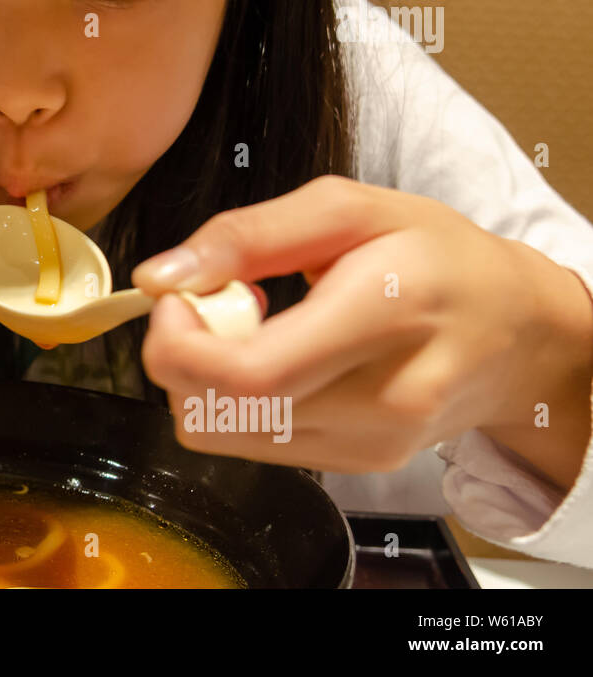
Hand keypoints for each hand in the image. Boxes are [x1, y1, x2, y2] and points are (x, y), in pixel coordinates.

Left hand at [131, 175, 592, 489]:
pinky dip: (235, 401)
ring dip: (203, 380)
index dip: (179, 344)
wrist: (517, 333)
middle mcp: (383, 398)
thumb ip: (248, 235)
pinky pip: (250, 443)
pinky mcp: (357, 467)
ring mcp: (372, 444)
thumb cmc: (435, 257)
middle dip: (177, 357)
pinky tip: (275, 358)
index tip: (175, 299)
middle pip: (220, 414)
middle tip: (206, 304)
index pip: (249, 375)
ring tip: (251, 328)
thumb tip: (159, 276)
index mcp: (385, 312)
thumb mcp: (349, 209)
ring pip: (221, 435)